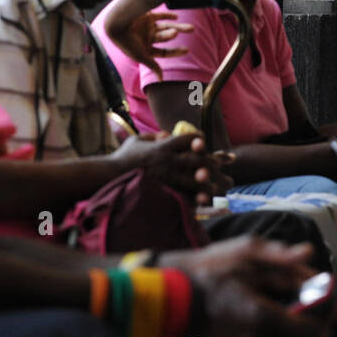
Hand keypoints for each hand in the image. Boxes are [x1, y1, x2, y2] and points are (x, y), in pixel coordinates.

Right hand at [106, 10, 192, 79]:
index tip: (186, 50)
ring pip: (165, 26)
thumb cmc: (127, 43)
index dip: (175, 52)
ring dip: (177, 26)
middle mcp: (147, 38)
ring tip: (190, 26)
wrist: (117, 24)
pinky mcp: (146, 16)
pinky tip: (176, 17)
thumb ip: (153, 66)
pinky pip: (159, 16)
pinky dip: (168, 16)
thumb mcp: (141, 56)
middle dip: (177, 33)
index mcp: (145, 49)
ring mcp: (147, 27)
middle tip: (192, 29)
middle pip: (166, 37)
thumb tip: (161, 79)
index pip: (163, 52)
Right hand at [111, 131, 230, 201]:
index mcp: (163, 146)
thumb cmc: (123, 158)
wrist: (106, 177)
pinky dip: (196, 198)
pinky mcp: (162, 192)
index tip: (205, 144)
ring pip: (195, 179)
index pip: (190, 139)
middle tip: (230, 161)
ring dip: (212, 181)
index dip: (200, 140)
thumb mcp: (138, 141)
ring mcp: (166, 178)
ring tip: (225, 186)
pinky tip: (207, 202)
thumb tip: (167, 134)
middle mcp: (168, 161)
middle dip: (216, 159)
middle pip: (198, 159)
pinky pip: (183, 196)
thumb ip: (155, 137)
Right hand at [161, 237, 333, 336]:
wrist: (168, 301)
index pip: (311, 333)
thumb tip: (309, 253)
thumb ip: (281, 257)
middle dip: (308, 333)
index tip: (320, 306)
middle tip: (305, 314)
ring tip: (279, 319)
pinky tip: (255, 326)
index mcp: (263, 318)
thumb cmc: (207, 274)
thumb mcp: (244, 255)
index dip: (322, 320)